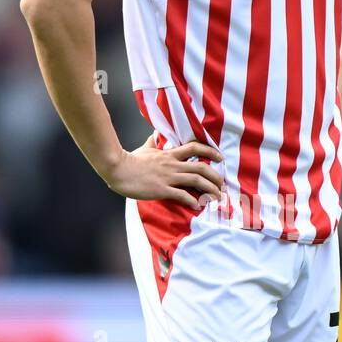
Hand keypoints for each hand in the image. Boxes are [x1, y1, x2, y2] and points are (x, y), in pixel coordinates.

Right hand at [103, 135, 223, 209]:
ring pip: (195, 180)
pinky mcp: (161, 189)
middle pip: (201, 167)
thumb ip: (153, 142)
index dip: (210, 151)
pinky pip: (181, 194)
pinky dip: (192, 200)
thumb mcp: (145, 148)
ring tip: (217, 197)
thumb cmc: (130, 160)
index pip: (194, 147)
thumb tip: (155, 135)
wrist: (118, 168)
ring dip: (209, 189)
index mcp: (169, 154)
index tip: (220, 158)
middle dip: (215, 176)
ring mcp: (168, 177)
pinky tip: (197, 206)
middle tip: (223, 184)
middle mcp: (172, 164)